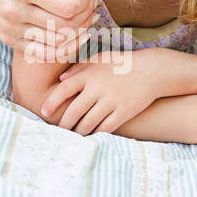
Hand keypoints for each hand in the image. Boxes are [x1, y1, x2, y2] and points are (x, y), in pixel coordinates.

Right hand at [0, 0, 94, 59]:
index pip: (67, 7)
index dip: (84, 3)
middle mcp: (13, 11)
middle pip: (64, 27)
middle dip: (84, 18)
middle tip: (91, 7)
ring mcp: (9, 29)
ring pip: (58, 43)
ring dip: (78, 33)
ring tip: (84, 18)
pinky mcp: (9, 40)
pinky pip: (44, 54)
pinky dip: (64, 48)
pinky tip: (74, 36)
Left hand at [39, 52, 161, 134]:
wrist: (152, 71)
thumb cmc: (121, 63)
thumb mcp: (99, 58)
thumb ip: (79, 67)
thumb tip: (60, 79)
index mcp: (89, 74)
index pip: (64, 90)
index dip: (52, 102)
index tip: (44, 112)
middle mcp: (98, 88)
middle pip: (74, 111)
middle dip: (63, 123)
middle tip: (57, 131)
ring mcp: (111, 101)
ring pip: (88, 122)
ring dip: (78, 132)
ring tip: (71, 137)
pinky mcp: (124, 112)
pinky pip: (105, 127)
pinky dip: (96, 134)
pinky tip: (90, 137)